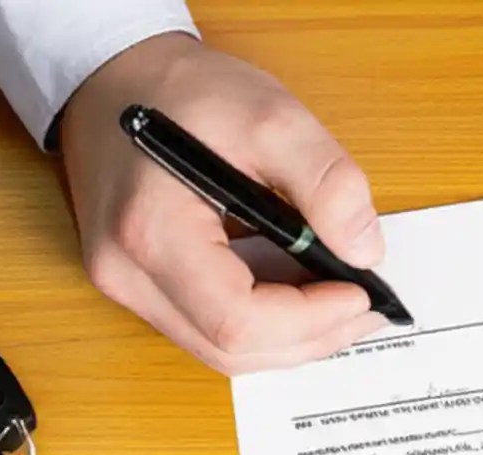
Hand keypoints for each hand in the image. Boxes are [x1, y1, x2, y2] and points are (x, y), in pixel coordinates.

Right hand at [60, 33, 386, 374]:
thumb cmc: (182, 91)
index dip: (309, 320)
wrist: (117, 76)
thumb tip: (365, 251)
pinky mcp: (139, 285)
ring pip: (221, 349)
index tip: (360, 293)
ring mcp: (127, 285)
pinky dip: (264, 323)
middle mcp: (126, 273)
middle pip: (230, 349)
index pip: (237, 319)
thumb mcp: (270, 116)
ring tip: (342, 303)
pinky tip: (301, 294)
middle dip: (310, 337)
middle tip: (366, 308)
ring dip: (290, 337)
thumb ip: (326, 182)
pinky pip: (208, 327)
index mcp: (152, 231)